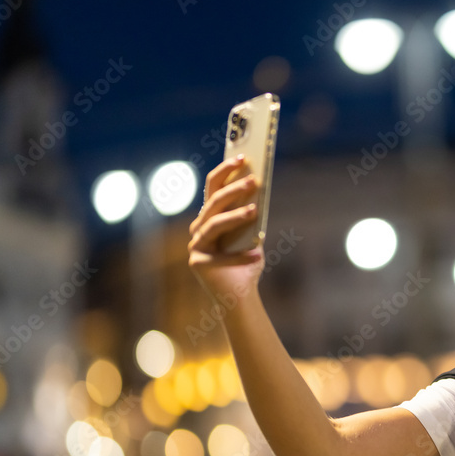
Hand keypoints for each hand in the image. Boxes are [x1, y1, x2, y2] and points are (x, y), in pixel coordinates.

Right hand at [188, 155, 265, 301]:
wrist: (241, 298)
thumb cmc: (247, 264)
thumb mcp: (252, 236)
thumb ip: (250, 217)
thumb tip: (258, 190)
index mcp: (209, 218)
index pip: (213, 188)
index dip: (225, 171)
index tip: (242, 157)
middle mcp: (198, 230)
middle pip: (213, 203)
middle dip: (234, 189)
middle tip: (253, 180)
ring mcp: (196, 246)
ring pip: (214, 223)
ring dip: (235, 215)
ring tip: (254, 211)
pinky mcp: (198, 263)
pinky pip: (222, 252)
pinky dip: (242, 255)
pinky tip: (257, 254)